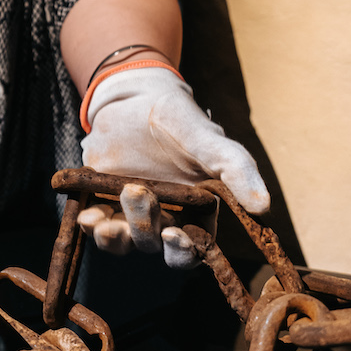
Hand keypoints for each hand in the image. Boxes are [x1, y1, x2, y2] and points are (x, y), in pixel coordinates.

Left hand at [79, 67, 269, 266]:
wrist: (137, 99)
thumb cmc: (182, 121)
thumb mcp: (210, 141)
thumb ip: (236, 170)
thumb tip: (264, 207)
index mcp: (195, 216)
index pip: (191, 251)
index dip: (182, 251)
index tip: (173, 234)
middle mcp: (163, 222)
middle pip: (153, 246)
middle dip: (143, 228)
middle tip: (138, 193)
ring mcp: (130, 216)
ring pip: (122, 242)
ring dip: (113, 237)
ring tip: (104, 218)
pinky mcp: (101, 204)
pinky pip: (95, 225)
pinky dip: (89, 226)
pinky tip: (86, 217)